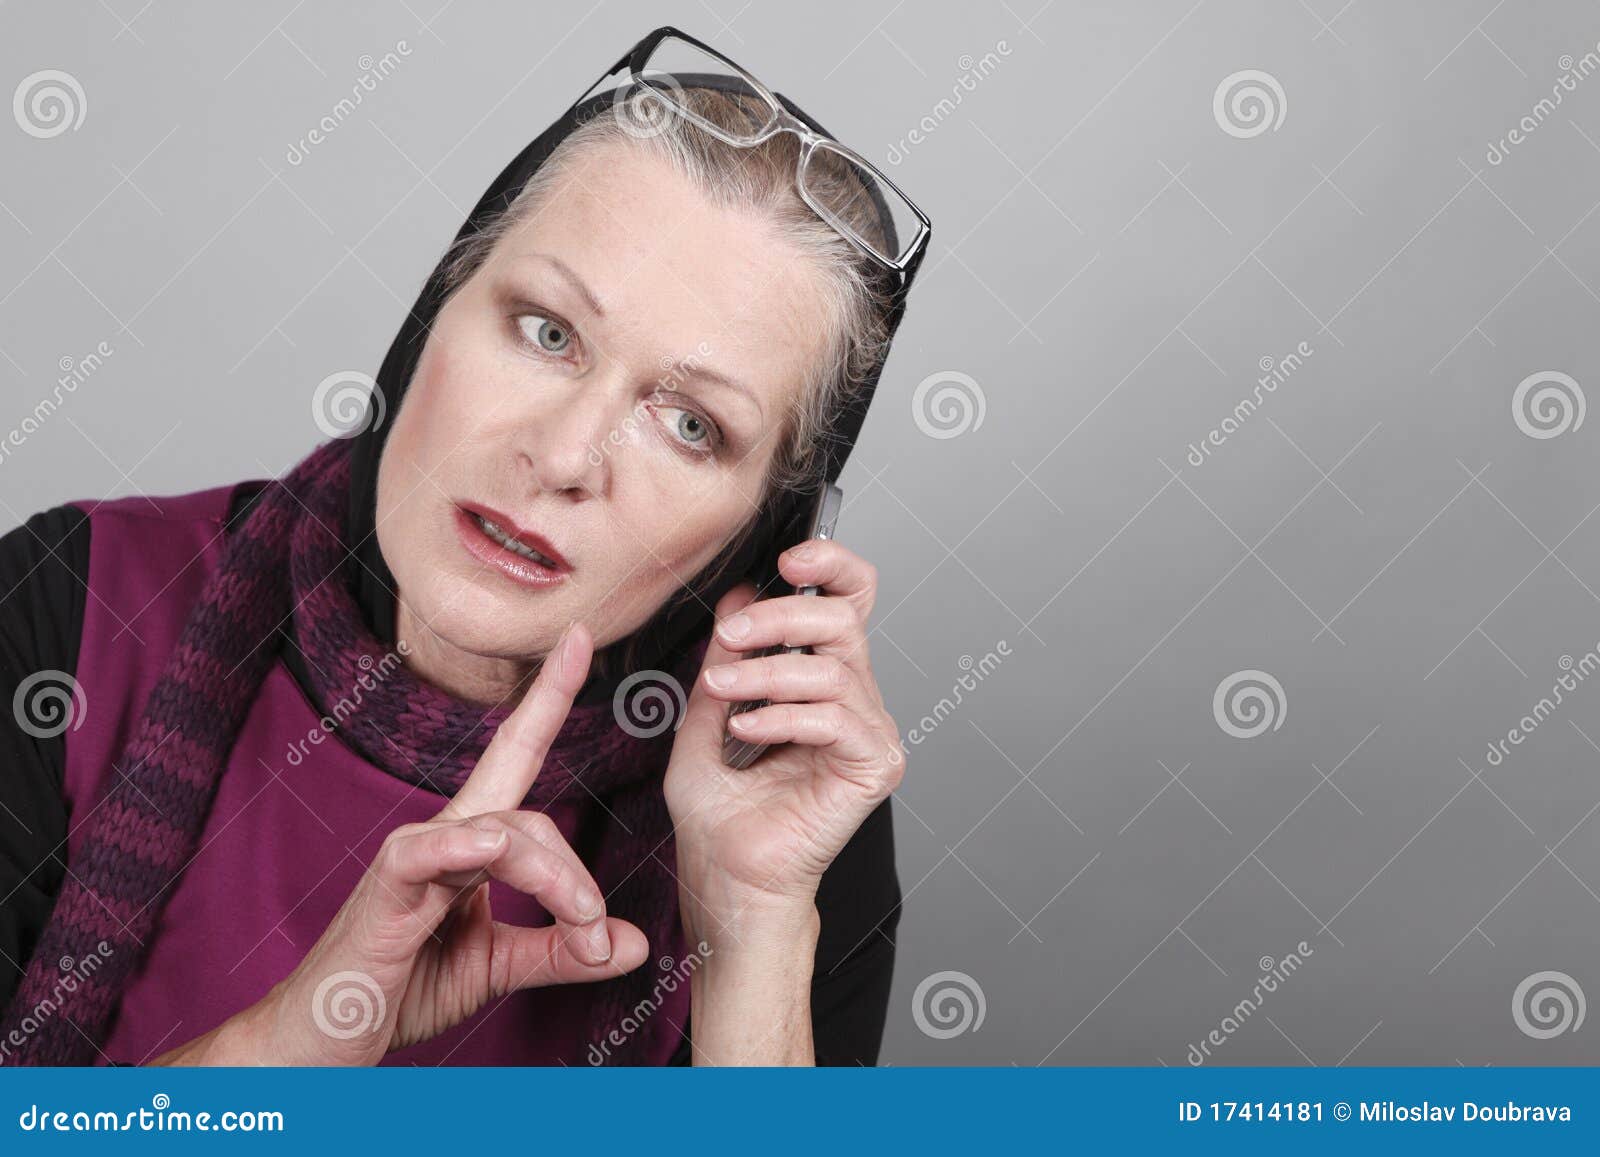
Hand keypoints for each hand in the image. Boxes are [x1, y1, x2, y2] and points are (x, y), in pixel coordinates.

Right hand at [153, 622, 648, 1065]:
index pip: (516, 755)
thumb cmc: (399, 990)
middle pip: (527, 810)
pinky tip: (490, 848)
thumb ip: (560, 950)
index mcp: (469, 846)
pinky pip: (428, 851)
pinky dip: (465, 846)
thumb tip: (631, 943)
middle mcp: (443, 837)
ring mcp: (410, 857)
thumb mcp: (498, 968)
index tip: (582, 637)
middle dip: (573, 870)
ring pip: (502, 831)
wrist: (322, 1042)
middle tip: (599, 933)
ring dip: (554, 879)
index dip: (548, 696)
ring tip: (582, 930)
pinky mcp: (383, 890)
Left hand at [664, 539, 905, 941]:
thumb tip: (738, 598)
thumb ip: (724, 661)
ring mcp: (869, 732)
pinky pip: (837, 716)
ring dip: (766, 673)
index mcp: (819, 681)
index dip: (832, 565)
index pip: (849, 600)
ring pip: (833, 667)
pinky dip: (786, 716)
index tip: (788, 558)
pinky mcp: (874, 765)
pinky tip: (750, 731)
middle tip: (731, 637)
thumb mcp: (704, 720)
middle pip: (844, 618)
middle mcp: (852, 700)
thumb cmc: (718, 819)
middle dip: (780, 615)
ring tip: (723, 693)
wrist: (729, 882)